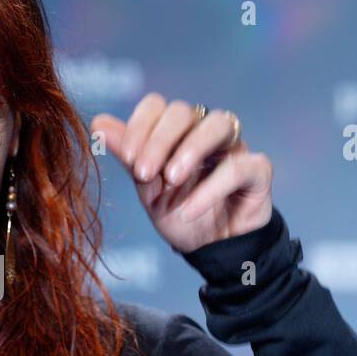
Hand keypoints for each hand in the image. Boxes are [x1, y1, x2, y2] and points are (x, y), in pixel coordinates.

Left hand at [93, 94, 272, 253]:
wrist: (212, 250)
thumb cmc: (179, 213)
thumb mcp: (148, 188)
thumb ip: (128, 155)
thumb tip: (98, 122)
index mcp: (177, 132)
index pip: (158, 105)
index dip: (140, 124)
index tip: (128, 158)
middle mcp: (206, 132)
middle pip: (184, 111)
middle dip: (159, 140)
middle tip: (143, 173)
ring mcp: (235, 148)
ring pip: (219, 124)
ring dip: (190, 149)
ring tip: (171, 180)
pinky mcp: (258, 172)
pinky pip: (240, 167)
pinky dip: (212, 187)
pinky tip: (190, 209)